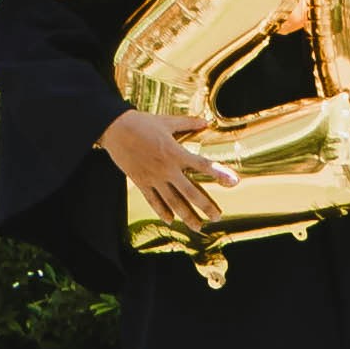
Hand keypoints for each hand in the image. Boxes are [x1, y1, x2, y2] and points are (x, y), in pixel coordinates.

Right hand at [102, 108, 222, 239]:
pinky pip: (153, 201)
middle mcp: (167, 168)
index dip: (219, 173)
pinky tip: (170, 221)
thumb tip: (206, 122)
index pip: (203, 165)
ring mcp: (153, 178)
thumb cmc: (142, 123)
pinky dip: (162, 212)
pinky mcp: (141, 182)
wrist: (116, 129)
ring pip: (173, 202)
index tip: (233, 182)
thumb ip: (188, 123)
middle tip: (217, 217)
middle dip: (205, 206)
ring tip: (197, 227)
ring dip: (186, 216)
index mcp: (176, 152)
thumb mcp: (167, 121)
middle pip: (190, 192)